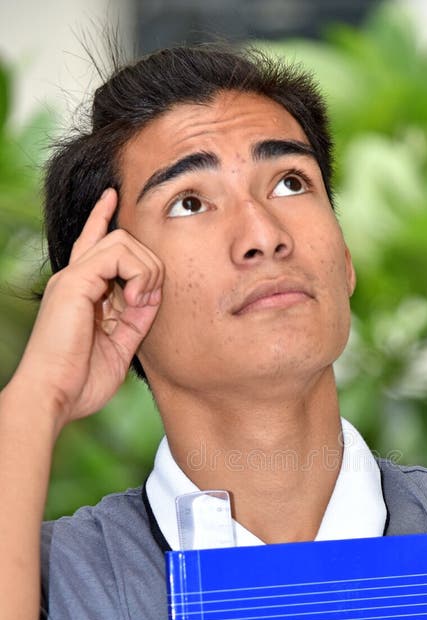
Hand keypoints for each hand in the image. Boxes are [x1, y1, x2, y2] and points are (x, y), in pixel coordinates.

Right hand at [14, 188, 163, 429]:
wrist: (52, 396)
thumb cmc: (80, 382)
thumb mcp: (119, 347)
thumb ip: (135, 320)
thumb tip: (153, 296)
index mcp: (80, 293)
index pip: (93, 244)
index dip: (102, 217)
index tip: (112, 195)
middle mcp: (74, 279)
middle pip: (119, 240)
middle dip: (150, 264)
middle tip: (149, 300)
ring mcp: (72, 278)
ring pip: (121, 240)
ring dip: (146, 269)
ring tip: (142, 301)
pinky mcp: (74, 282)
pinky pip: (116, 253)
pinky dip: (138, 273)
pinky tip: (137, 298)